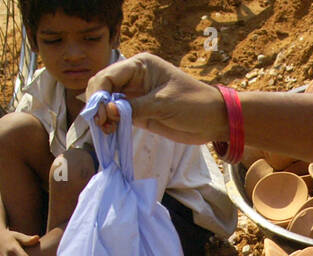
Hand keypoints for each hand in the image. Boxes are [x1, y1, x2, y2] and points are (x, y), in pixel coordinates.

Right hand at [87, 53, 226, 144]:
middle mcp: (134, 78)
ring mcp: (136, 96)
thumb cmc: (193, 105)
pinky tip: (111, 133)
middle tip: (101, 125)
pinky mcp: (139, 113)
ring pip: (109, 103)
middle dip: (98, 105)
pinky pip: (119, 116)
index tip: (99, 113)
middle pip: (104, 88)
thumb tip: (109, 111)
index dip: (99, 93)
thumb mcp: (163, 104)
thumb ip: (135, 108)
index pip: (108, 75)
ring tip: (106, 131)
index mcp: (140, 66)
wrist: (213, 120)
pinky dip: (112, 124)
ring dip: (103, 116)